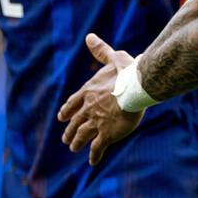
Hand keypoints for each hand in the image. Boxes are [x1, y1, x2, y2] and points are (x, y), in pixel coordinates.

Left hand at [58, 34, 142, 165]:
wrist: (136, 89)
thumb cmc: (127, 73)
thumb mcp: (113, 58)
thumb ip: (100, 51)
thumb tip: (89, 37)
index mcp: (89, 91)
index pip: (73, 103)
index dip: (67, 111)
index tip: (62, 117)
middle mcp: (89, 108)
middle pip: (75, 122)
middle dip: (70, 131)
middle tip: (66, 139)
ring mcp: (96, 122)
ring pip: (82, 135)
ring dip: (77, 143)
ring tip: (74, 148)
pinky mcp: (106, 134)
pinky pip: (97, 147)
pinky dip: (94, 155)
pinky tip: (92, 161)